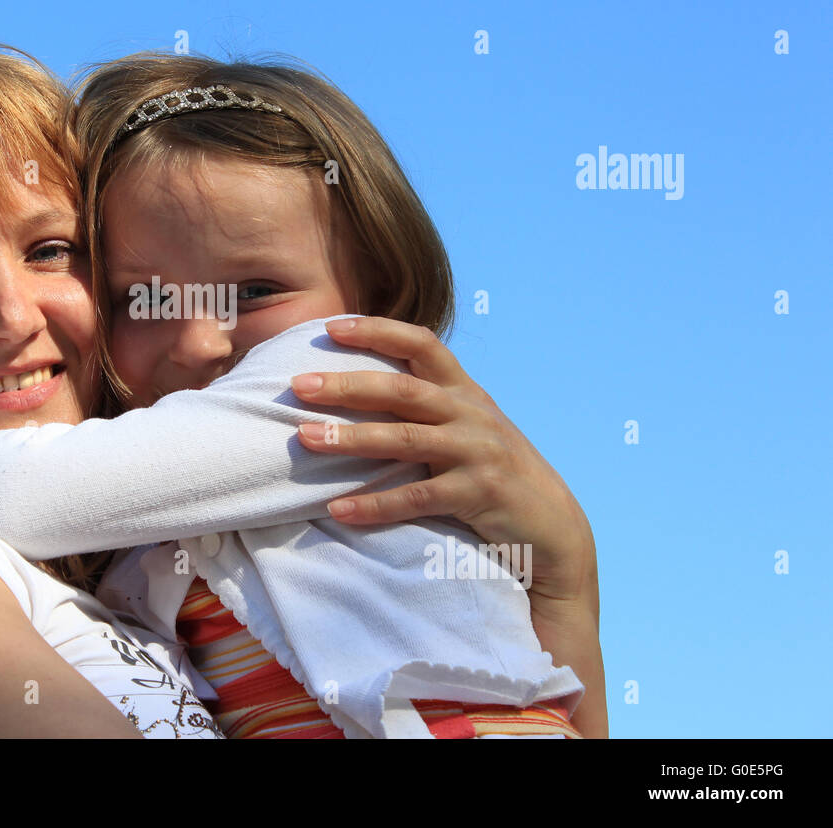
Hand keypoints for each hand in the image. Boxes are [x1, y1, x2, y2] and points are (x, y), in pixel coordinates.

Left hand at [292, 316, 597, 611]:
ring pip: (405, 439)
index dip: (378, 330)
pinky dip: (375, 504)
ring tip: (305, 438)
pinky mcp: (479, 494)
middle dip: (347, 385)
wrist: (552, 524)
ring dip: (351, 439)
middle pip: (401, 390)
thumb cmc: (493, 470)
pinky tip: (338, 510)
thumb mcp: (467, 426)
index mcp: (464, 391)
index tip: (330, 327)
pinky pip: (417, 498)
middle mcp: (470, 414)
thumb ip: (427, 405)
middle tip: (298, 385)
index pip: (421, 343)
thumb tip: (359, 387)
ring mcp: (477, 452)